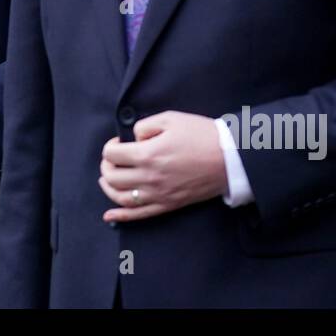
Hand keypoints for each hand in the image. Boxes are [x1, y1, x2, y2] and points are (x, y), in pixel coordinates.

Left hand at [99, 111, 227, 222]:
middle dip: (106, 165)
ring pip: (121, 197)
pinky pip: (139, 215)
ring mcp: (158, 194)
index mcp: (148, 154)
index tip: (118, 143)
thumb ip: (144, 126)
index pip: (113, 154)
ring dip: (108, 188)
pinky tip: (109, 216)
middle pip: (112, 176)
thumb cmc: (202, 135)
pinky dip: (120, 216)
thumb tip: (132, 139)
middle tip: (112, 158)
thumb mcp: (170, 119)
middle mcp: (149, 177)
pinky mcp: (168, 205)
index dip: (110, 146)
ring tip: (107, 179)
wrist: (229, 158)